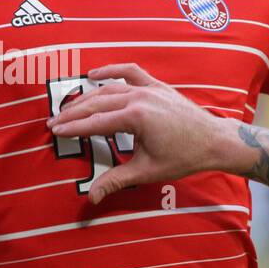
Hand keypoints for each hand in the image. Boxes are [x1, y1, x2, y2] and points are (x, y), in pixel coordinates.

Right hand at [47, 64, 227, 205]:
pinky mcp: (157, 86)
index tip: (54, 132)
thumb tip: (92, 196)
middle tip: (54, 123)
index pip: (95, 123)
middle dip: (73, 114)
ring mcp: (149, 88)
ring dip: (87, 97)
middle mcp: (140, 98)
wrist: (214, 141)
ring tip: (68, 108)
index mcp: (136, 118)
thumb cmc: (184, 157)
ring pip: (109, 89)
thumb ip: (117, 179)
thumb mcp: (148, 170)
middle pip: (97, 103)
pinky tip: (94, 75)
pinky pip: (130, 72)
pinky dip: (111, 71)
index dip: (73, 128)